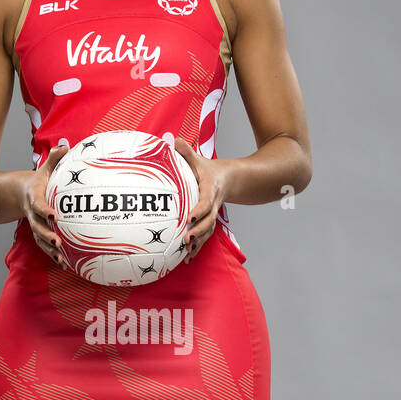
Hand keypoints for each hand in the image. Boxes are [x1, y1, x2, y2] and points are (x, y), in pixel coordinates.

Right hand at [23, 143, 69, 269]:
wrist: (19, 193)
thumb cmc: (38, 181)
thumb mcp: (44, 168)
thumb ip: (54, 159)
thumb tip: (65, 146)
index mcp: (34, 198)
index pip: (38, 205)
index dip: (45, 211)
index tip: (54, 216)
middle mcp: (32, 214)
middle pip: (37, 227)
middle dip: (47, 236)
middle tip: (58, 243)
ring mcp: (34, 225)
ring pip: (40, 240)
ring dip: (49, 250)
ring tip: (61, 259)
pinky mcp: (39, 233)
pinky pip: (44, 246)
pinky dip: (52, 255)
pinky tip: (64, 264)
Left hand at [170, 136, 229, 261]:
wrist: (228, 179)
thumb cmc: (207, 169)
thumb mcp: (198, 159)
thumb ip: (186, 151)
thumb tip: (172, 139)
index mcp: (210, 189)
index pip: (205, 201)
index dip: (199, 210)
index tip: (190, 217)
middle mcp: (212, 205)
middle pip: (209, 221)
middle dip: (199, 231)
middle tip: (186, 239)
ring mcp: (212, 215)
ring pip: (208, 232)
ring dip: (199, 243)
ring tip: (186, 253)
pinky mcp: (209, 222)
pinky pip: (204, 237)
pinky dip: (197, 248)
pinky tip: (187, 259)